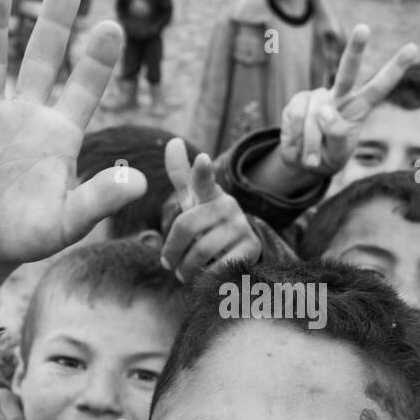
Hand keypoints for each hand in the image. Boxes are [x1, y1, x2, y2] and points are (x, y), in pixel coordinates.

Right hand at [0, 0, 146, 278]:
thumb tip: (139, 183)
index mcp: (60, 133)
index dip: (97, 61)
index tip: (111, 27)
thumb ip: (98, 200)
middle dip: (54, 24)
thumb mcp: (66, 223)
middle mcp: (25, 114)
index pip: (84, 89)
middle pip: (41, 59)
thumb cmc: (28, 234)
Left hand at [159, 139, 261, 282]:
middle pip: (187, 226)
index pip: (203, 179)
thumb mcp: (194, 199)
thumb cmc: (208, 220)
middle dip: (173, 249)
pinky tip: (204, 278)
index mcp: (210, 194)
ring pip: (201, 249)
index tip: (202, 159)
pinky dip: (205, 276)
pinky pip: (218, 266)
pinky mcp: (251, 248)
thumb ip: (181, 173)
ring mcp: (240, 226)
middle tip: (169, 264)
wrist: (240, 248)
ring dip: (186, 267)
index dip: (201, 170)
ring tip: (184, 273)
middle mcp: (227, 206)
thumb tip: (173, 141)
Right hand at [277, 25, 418, 174]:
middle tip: (364, 28)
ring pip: (316, 116)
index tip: (413, 48)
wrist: (302, 163)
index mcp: (359, 107)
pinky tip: (298, 144)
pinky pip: (296, 119)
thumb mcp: (338, 153)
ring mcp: (317, 97)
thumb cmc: (329, 156)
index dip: (395, 69)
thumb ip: (336, 134)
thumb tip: (323, 109)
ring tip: (311, 158)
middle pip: (347, 71)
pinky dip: (296, 138)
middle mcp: (340, 96)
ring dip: (312, 143)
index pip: (380, 87)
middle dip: (355, 49)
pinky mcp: (297, 101)